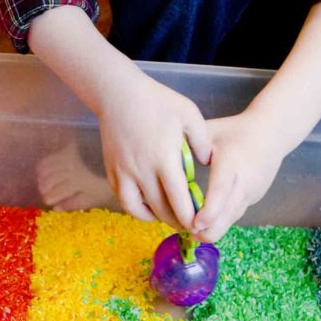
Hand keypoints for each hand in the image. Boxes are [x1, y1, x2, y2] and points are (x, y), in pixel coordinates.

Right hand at [99, 76, 211, 229]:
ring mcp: (124, 173)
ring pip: (137, 210)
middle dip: (175, 222)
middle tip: (188, 226)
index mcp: (164, 159)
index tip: (199, 224)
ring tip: (167, 217)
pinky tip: (149, 205)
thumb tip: (208, 163)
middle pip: (160, 210)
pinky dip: (137, 208)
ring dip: (154, 218)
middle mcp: (142, 171)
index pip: (178, 200)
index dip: (189, 217)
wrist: (118, 94)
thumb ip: (202, 141)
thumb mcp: (189, 114)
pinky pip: (124, 199)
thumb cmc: (157, 101)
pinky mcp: (112, 171)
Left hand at [192, 111, 285, 242]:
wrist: (271, 133)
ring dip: (211, 229)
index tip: (193, 224)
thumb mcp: (210, 132)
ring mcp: (251, 193)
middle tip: (183, 231)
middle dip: (206, 230)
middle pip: (228, 214)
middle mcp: (244, 181)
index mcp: (231, 162)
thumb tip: (163, 162)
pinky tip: (202, 224)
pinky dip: (219, 222)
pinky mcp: (253, 199)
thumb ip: (189, 146)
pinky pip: (234, 215)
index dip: (208, 211)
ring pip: (231, 220)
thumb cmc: (234, 130)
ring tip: (188, 230)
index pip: (221, 191)